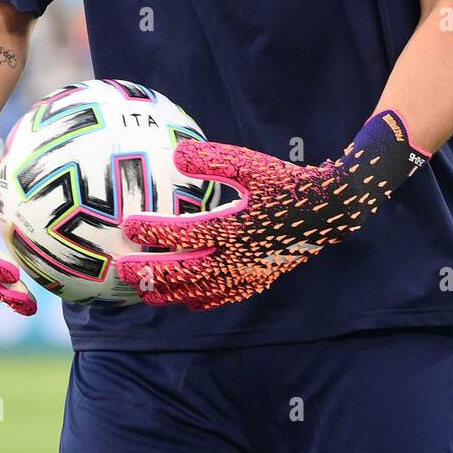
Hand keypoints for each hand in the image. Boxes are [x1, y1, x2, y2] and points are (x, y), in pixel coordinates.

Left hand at [115, 109, 427, 310]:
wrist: (329, 210)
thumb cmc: (287, 182)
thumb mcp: (252, 165)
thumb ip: (214, 160)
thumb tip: (176, 152)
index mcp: (235, 228)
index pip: (186, 235)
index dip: (155, 232)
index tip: (129, 225)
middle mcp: (239, 258)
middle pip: (186, 273)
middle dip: (152, 273)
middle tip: (122, 270)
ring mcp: (249, 274)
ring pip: (201, 292)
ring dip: (170, 293)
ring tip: (144, 294)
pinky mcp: (259, 279)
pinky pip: (224, 297)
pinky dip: (200, 300)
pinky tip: (187, 300)